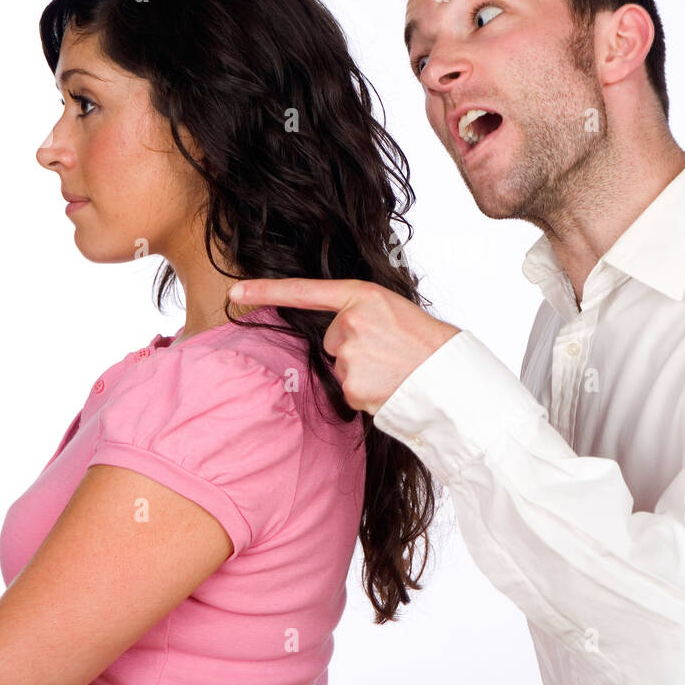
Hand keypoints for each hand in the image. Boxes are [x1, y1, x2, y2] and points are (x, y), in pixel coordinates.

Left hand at [227, 278, 460, 414]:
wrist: (450, 375)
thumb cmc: (426, 342)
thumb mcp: (392, 311)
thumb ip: (360, 315)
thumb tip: (337, 336)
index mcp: (362, 296)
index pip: (305, 291)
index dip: (266, 291)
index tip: (235, 292)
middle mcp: (351, 322)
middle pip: (331, 341)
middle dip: (352, 350)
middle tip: (388, 353)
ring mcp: (350, 355)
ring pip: (340, 367)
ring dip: (362, 372)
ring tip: (393, 369)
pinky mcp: (353, 386)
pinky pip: (349, 391)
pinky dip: (367, 393)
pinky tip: (389, 385)